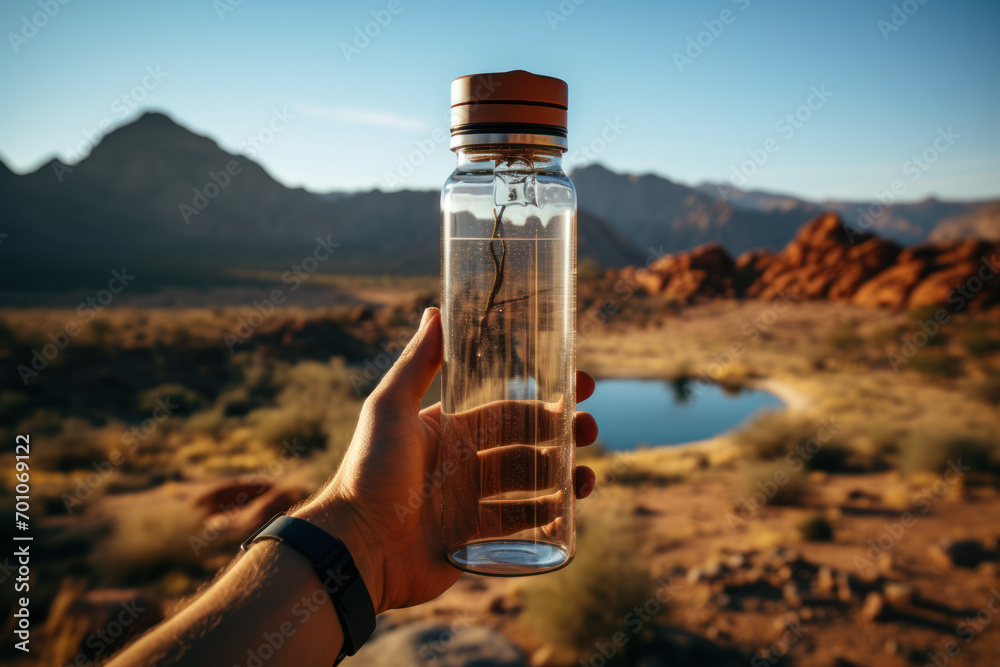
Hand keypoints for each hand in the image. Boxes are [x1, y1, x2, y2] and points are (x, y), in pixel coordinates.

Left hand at [293, 307, 598, 613]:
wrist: (355, 545)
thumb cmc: (368, 470)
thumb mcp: (389, 408)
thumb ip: (418, 362)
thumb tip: (435, 309)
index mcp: (449, 430)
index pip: (508, 408)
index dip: (544, 397)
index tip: (581, 385)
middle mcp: (464, 463)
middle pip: (527, 444)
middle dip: (562, 435)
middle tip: (589, 430)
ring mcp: (472, 502)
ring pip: (531, 484)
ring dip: (564, 477)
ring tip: (586, 477)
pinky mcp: (475, 539)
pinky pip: (521, 527)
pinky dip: (548, 518)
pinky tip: (568, 511)